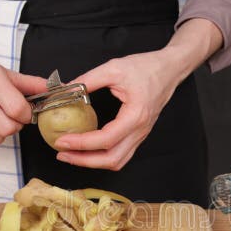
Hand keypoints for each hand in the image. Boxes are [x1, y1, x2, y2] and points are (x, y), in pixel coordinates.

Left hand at [54, 18, 223, 169]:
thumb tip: (65, 90)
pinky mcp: (138, 135)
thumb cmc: (146, 68)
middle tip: (62, 154)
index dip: (82, 143)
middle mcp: (140, 130)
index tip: (62, 140)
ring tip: (71, 154)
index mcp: (136, 115)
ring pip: (117, 161)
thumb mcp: (114, 68)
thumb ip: (88, 80)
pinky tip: (86, 149)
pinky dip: (102, 157)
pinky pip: (120, 154)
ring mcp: (141, 135)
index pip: (106, 139)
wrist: (169, 69)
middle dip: (84, 161)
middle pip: (112, 159)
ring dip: (93, 162)